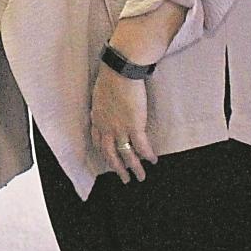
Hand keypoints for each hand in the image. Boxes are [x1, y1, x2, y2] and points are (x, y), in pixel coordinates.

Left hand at [90, 68, 156, 183]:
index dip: (104, 153)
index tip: (109, 160)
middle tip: (124, 178)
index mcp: (97, 119)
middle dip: (118, 168)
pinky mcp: (134, 126)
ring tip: (140, 177)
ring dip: (134, 168)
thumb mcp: (100, 94)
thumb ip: (103, 105)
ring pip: (127, 155)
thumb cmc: (111, 77)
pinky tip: (153, 160)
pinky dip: (148, 155)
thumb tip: (106, 106)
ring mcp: (120, 129)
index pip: (98, 142)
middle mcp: (107, 127)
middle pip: (110, 154)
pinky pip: (141, 147)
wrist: (120, 71)